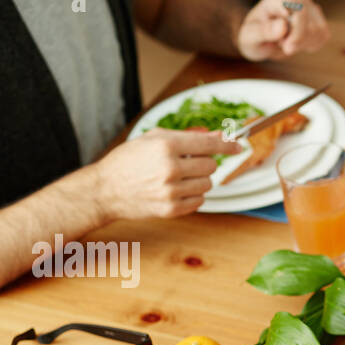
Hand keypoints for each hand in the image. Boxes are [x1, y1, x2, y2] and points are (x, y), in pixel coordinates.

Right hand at [91, 129, 239, 220]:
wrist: (106, 189)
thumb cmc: (128, 161)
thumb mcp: (153, 138)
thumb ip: (186, 137)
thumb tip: (216, 135)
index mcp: (166, 146)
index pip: (209, 144)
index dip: (228, 144)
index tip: (239, 145)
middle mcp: (171, 168)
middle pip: (211, 165)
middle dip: (203, 163)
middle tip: (187, 163)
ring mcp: (171, 191)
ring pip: (207, 184)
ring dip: (198, 180)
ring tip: (177, 177)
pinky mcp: (171, 209)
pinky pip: (200, 201)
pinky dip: (193, 196)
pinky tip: (175, 190)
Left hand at [236, 0, 329, 60]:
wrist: (261, 39)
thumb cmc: (253, 37)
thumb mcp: (250, 37)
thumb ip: (264, 31)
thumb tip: (283, 26)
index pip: (298, 9)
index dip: (297, 32)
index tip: (287, 48)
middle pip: (309, 21)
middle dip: (299, 40)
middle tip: (284, 47)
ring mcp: (307, 5)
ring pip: (318, 29)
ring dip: (304, 43)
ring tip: (288, 42)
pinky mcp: (316, 18)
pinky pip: (324, 34)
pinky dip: (313, 44)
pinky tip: (300, 43)